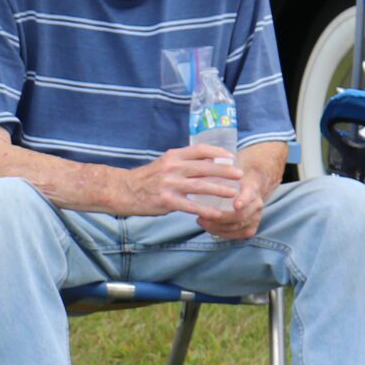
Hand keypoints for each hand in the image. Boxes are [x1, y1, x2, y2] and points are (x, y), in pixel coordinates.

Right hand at [115, 144, 243, 218]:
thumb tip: (205, 163)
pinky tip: (216, 213)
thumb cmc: (147, 178)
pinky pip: (190, 206)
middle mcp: (173, 168)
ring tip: (233, 193)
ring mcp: (170, 185)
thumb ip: (182, 163)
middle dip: (224, 172)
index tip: (231, 157)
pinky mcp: (167, 201)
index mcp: (173, 156)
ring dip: (219, 190)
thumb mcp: (164, 164)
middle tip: (240, 175)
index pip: (200, 150)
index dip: (217, 153)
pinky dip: (205, 210)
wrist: (124, 190)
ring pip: (200, 186)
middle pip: (204, 168)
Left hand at [192, 163, 267, 240]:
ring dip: (217, 227)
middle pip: (240, 216)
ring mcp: (256, 217)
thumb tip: (200, 163)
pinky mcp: (251, 228)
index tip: (235, 204)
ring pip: (237, 227)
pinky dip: (223, 234)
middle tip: (201, 215)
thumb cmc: (232, 177)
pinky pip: (238, 235)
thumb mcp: (228, 169)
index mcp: (252, 187)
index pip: (249, 194)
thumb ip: (216, 167)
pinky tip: (210, 228)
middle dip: (219, 218)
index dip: (244, 200)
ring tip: (201, 220)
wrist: (250, 186)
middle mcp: (257, 204)